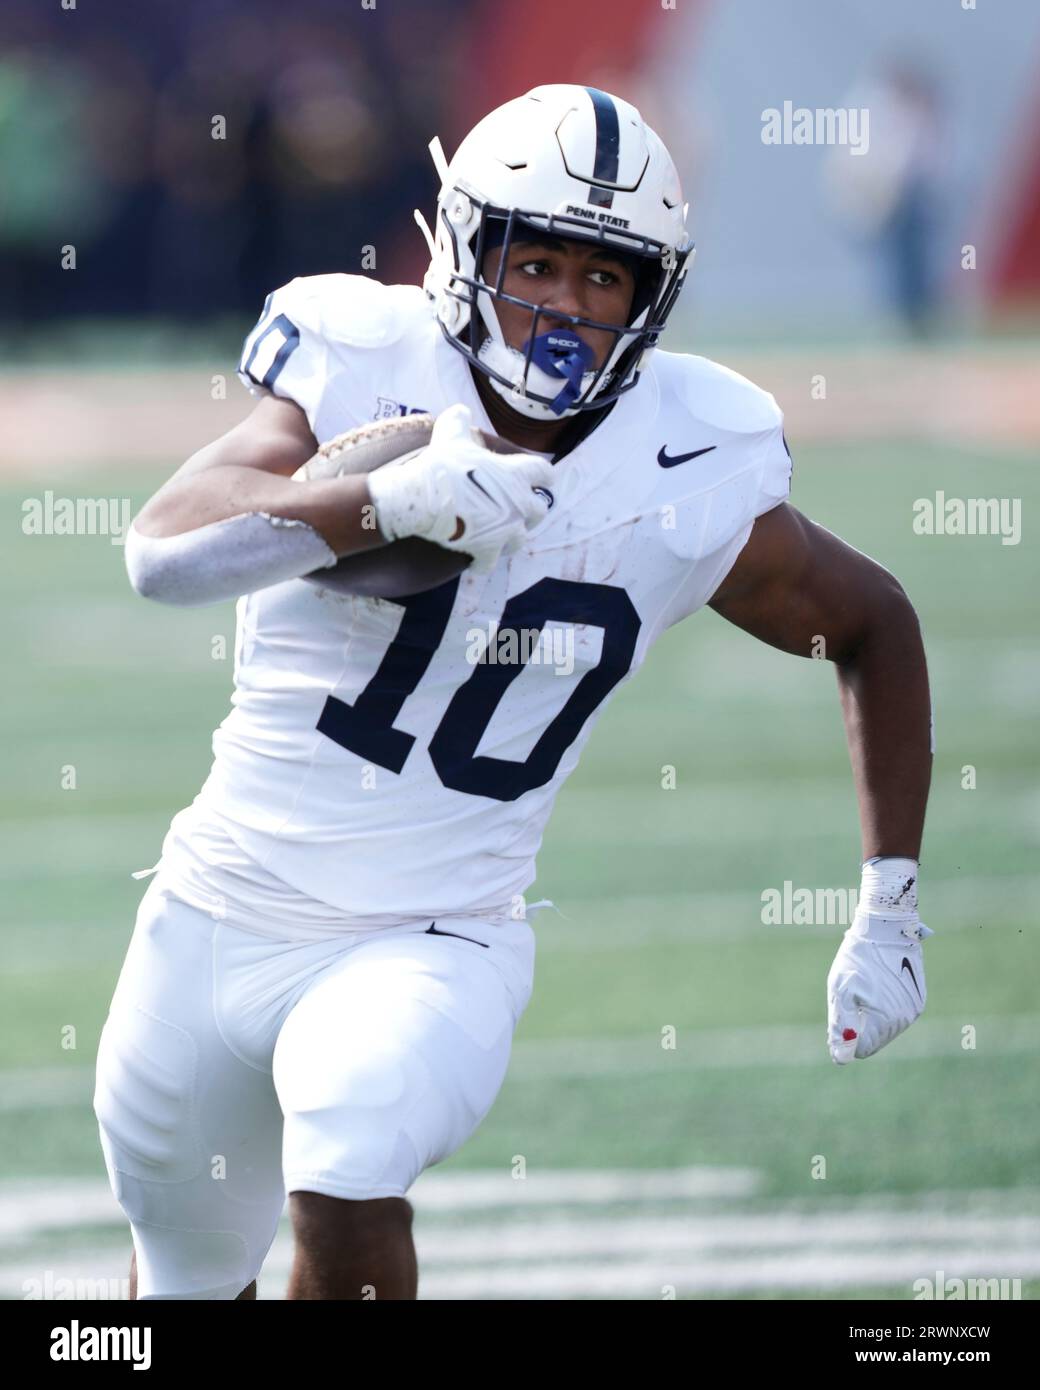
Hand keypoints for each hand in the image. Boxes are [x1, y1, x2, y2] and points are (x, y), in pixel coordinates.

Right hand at [366, 403, 551, 571]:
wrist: (424, 498)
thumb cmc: (441, 465)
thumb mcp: (451, 435)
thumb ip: (460, 421)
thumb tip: (459, 410)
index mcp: (516, 475)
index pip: (545, 473)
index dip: (543, 476)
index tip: (541, 479)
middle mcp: (519, 504)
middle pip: (540, 511)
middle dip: (529, 511)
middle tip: (516, 509)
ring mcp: (506, 530)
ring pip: (521, 539)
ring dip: (511, 537)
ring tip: (499, 534)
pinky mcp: (488, 550)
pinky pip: (491, 563)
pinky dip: (483, 562)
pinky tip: (476, 559)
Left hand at [827, 911, 933, 1063]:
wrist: (886, 929)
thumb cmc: (857, 958)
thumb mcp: (840, 990)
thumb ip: (840, 1025)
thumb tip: (840, 1057)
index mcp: (882, 1018)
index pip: (862, 1049)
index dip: (845, 1040)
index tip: (838, 1020)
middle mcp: (903, 1019)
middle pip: (875, 1042)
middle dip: (858, 1030)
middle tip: (848, 1002)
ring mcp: (913, 1010)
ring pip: (887, 1031)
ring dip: (871, 1021)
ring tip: (863, 993)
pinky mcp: (919, 1001)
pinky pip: (898, 1018)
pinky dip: (885, 1012)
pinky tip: (877, 990)